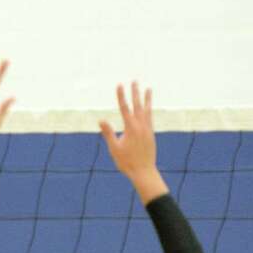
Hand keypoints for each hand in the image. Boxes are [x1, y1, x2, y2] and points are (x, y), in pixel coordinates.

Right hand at [99, 82, 166, 203]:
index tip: (119, 85)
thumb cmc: (126, 162)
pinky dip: (149, 110)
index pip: (125, 108)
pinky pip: (150, 117)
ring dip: (146, 99)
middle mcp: (141, 126)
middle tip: (134, 81)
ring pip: (147, 110)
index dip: (121, 96)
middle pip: (138, 105)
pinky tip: (148, 107)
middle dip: (135, 92)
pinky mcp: (151, 134)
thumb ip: (108, 133)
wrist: (144, 172)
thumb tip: (101, 120)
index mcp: (131, 128)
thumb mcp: (114, 148)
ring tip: (148, 89)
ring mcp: (148, 129)